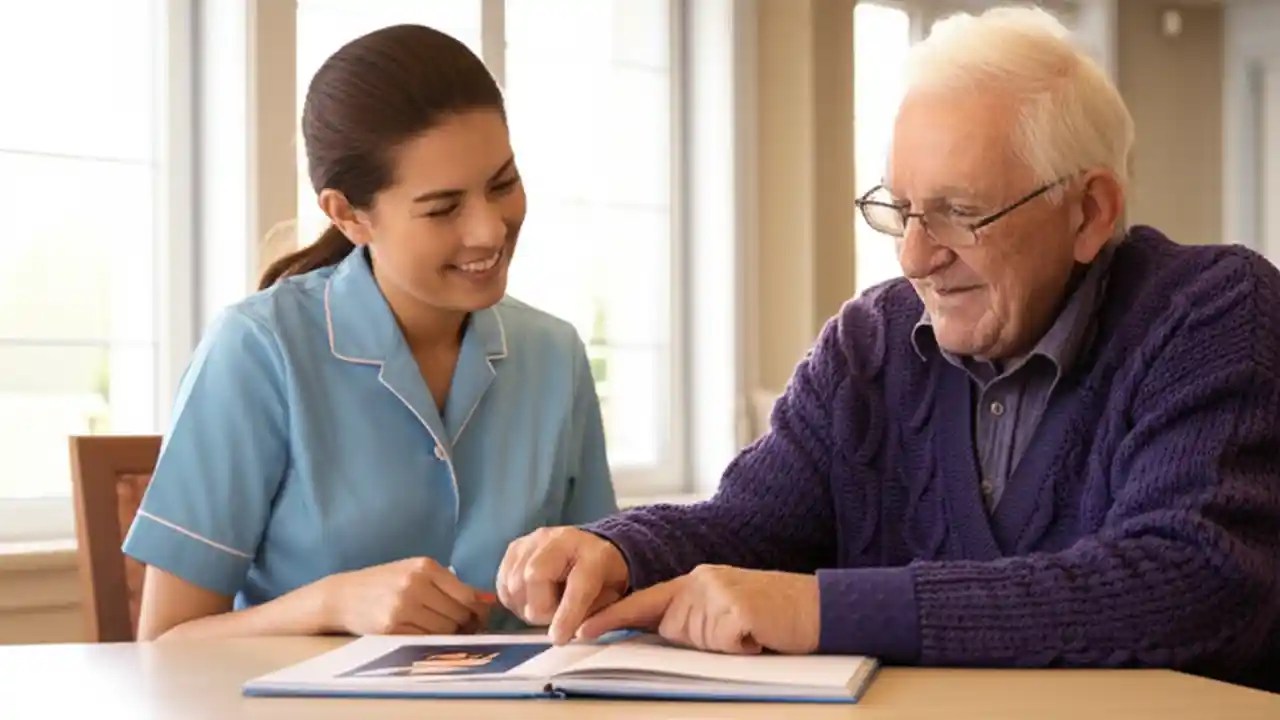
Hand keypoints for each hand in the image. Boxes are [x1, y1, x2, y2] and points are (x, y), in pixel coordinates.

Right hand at [322, 557, 494, 634]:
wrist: (342, 596)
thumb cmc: (385, 583)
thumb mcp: (416, 573)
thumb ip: (452, 585)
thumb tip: (489, 601)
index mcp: (425, 567)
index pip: (466, 595)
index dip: (477, 611)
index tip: (478, 618)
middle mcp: (415, 584)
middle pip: (458, 615)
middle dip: (465, 625)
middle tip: (461, 628)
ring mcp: (402, 607)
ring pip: (444, 631)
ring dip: (448, 635)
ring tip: (438, 629)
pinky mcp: (391, 628)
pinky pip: (425, 641)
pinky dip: (429, 641)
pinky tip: (422, 634)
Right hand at [497, 527, 628, 643]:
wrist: (589, 551)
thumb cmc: (602, 578)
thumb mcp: (613, 599)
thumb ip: (599, 617)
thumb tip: (576, 633)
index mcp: (594, 553)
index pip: (578, 584)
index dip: (567, 614)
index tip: (559, 638)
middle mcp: (560, 540)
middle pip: (535, 575)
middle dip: (540, 608)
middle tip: (553, 618)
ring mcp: (533, 541)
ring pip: (515, 582)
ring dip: (527, 606)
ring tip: (544, 606)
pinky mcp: (515, 548)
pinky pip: (503, 583)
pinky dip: (514, 600)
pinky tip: (530, 600)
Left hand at [577, 565, 819, 654]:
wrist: (820, 607)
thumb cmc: (773, 618)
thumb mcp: (725, 613)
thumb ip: (692, 620)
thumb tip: (658, 635)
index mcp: (696, 581)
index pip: (645, 602)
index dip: (613, 617)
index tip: (582, 630)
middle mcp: (702, 581)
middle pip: (673, 628)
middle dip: (697, 642)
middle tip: (739, 635)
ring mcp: (718, 592)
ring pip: (698, 639)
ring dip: (725, 647)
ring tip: (753, 634)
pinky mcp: (736, 609)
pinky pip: (725, 644)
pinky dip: (743, 648)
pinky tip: (761, 636)